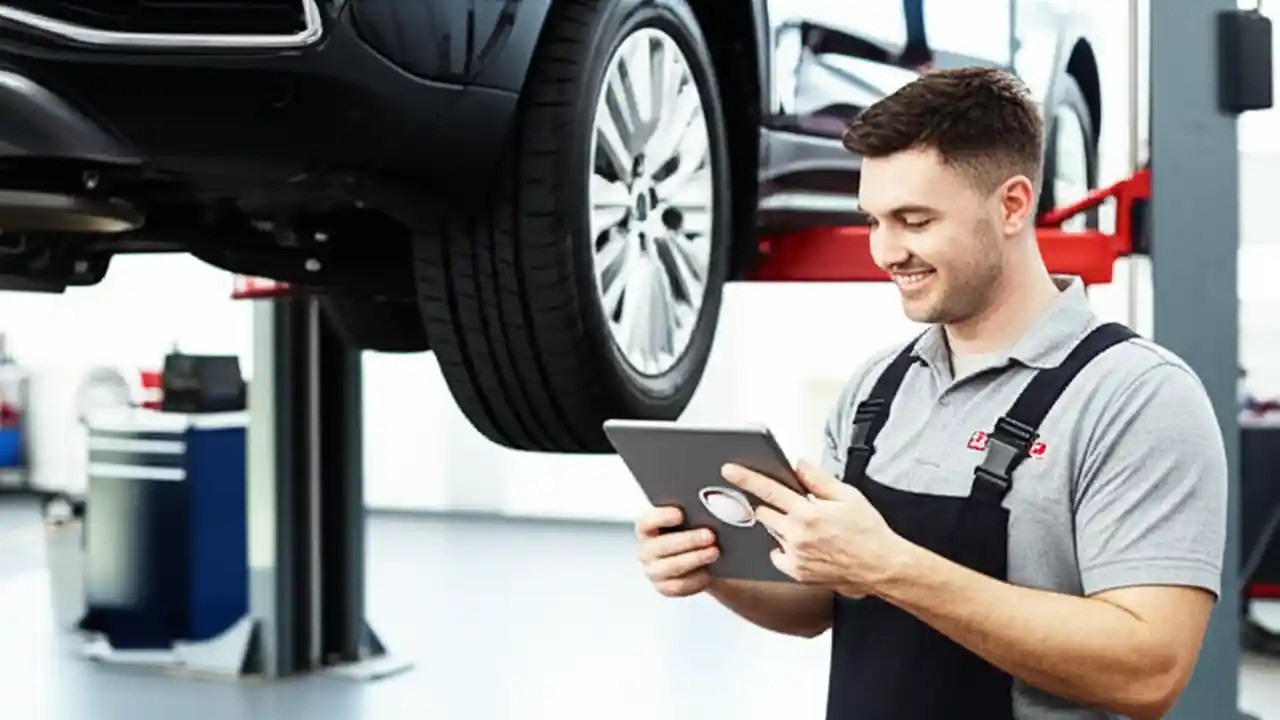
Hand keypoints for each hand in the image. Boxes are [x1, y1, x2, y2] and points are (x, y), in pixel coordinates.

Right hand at [634, 505, 719, 597]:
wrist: (715, 558)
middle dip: (686, 540)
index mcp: (649, 526)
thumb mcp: (705, 510)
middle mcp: (648, 548)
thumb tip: (722, 482)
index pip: (646, 521)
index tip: (680, 513)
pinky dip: (695, 580)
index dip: (660, 517)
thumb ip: (708, 496)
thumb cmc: (705, 529)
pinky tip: (710, 572)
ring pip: (669, 568)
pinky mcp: (666, 587)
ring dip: (693, 559)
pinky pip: (678, 586)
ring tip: (714, 552)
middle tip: (709, 535)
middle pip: (659, 546)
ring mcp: (654, 570)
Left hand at [721, 460, 907, 597]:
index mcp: (808, 512)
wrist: (881, 567)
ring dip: (781, 526)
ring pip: (771, 532)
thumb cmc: (868, 532)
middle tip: (795, 507)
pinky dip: (784, 548)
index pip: (768, 489)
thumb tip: (798, 464)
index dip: (746, 478)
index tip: (729, 470)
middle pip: (764, 512)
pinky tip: (805, 545)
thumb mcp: (848, 496)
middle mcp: (797, 535)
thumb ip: (818, 479)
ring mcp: (795, 556)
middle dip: (772, 505)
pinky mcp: (796, 572)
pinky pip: (777, 554)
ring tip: (810, 529)